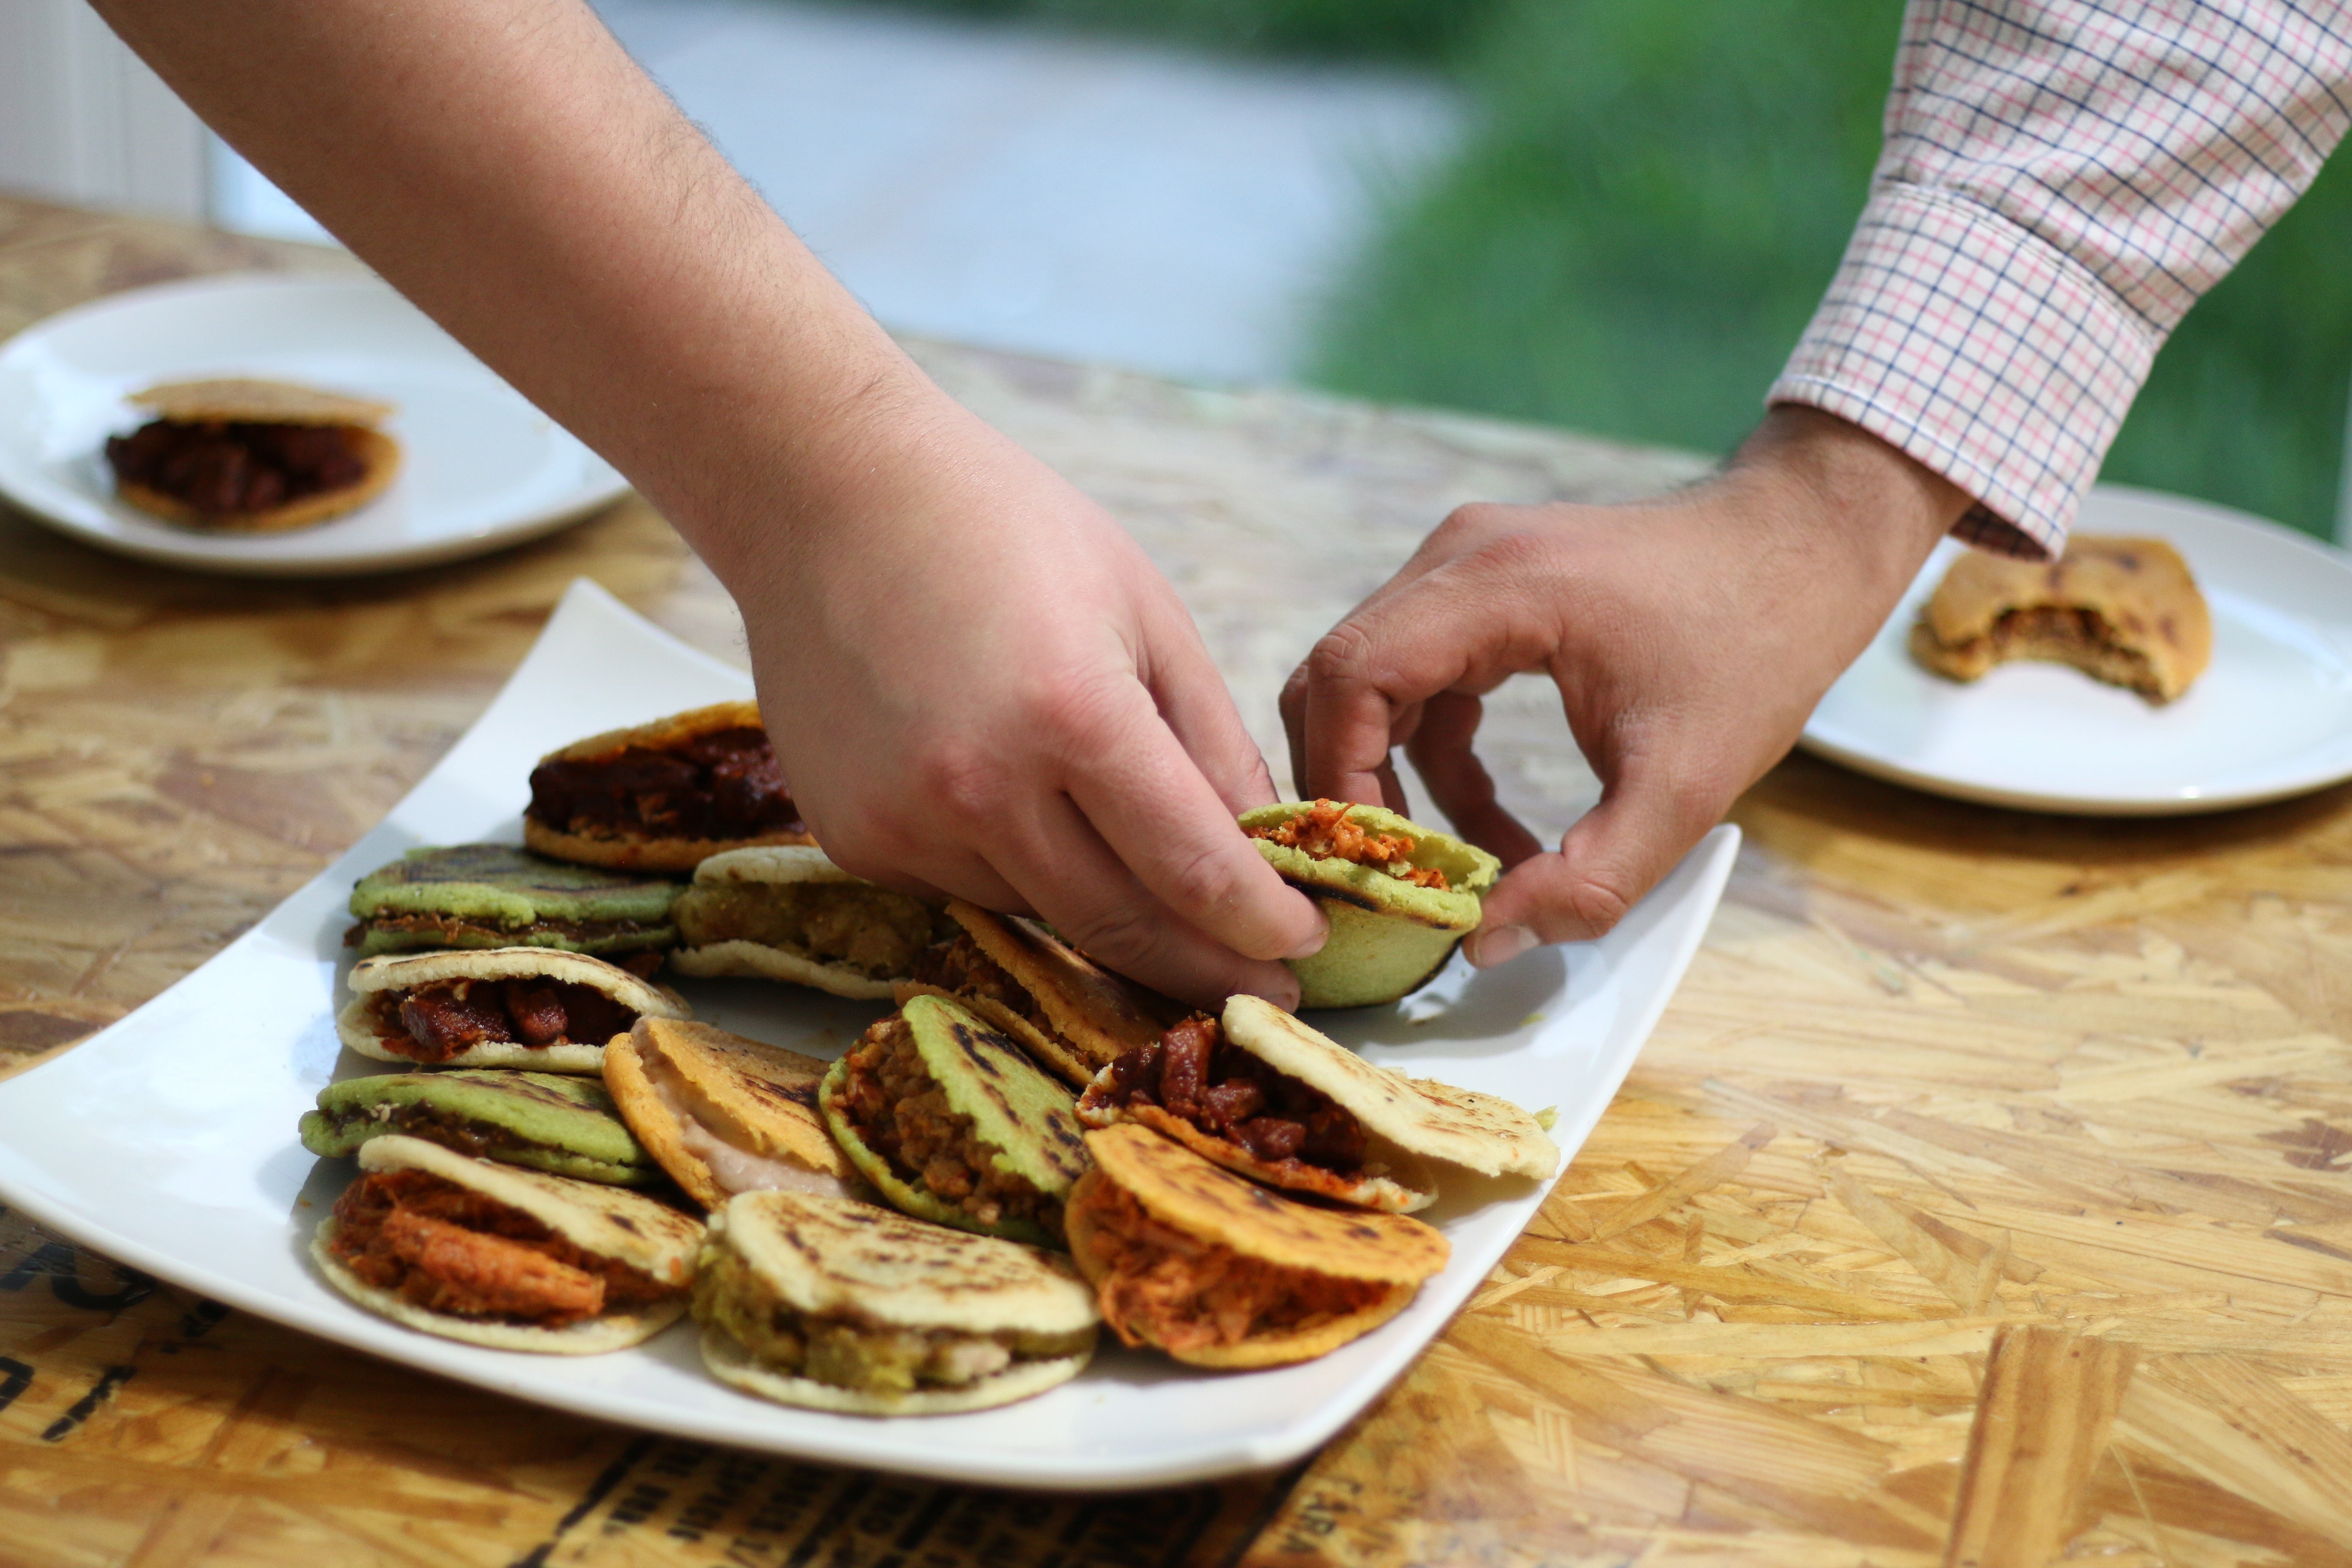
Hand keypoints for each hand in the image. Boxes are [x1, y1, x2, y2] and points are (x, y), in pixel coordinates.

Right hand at [716, 388, 1325, 1008]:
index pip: (1193, 870)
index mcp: (1071, 714)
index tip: (1306, 947)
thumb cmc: (1005, 530)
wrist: (827, 497)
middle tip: (1266, 992)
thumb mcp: (1145, 612)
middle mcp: (979, 787)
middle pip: (1121, 926)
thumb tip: (1266, 855)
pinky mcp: (854, 842)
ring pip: (1046, 915)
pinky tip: (1022, 811)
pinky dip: (1019, 875)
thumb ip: (1212, 743)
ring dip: (1110, 913)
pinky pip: (968, 892)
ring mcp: (905, 824)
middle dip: (1206, 967)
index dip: (1262, 926)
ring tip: (1146, 877)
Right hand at [1281, 407, 1966, 965]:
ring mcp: (1467, 564)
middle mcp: (1461, 556)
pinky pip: (1415, 677)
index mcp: (1497, 583)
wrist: (1803, 552)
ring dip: (1395, 779)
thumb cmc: (1755, 646)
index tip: (1368, 863)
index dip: (1339, 777)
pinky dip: (1431, 754)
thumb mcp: (1682, 788)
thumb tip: (1485, 944)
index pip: (1351, 675)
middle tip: (1386, 877)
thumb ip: (1588, 880)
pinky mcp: (1484, 588)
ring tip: (1453, 867)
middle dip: (1352, 787)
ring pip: (1369, 681)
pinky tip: (1486, 823)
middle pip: (1337, 676)